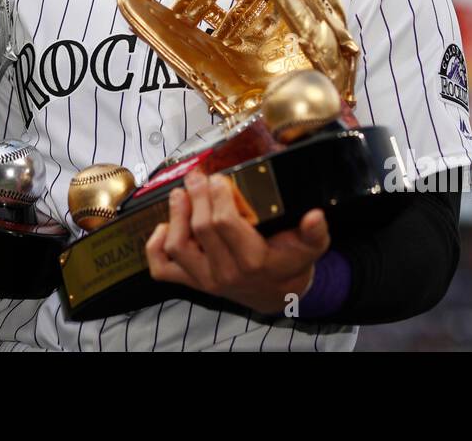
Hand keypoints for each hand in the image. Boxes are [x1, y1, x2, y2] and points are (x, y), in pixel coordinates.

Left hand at [144, 169, 330, 315]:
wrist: (278, 294)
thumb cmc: (290, 264)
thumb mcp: (311, 248)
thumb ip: (314, 232)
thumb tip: (315, 216)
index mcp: (253, 260)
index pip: (225, 223)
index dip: (217, 195)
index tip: (219, 178)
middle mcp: (226, 272)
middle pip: (201, 229)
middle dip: (197, 196)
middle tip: (199, 176)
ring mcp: (205, 280)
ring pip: (177, 247)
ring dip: (175, 215)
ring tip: (180, 194)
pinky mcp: (191, 283)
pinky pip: (162, 269)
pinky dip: (155, 246)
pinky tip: (164, 226)